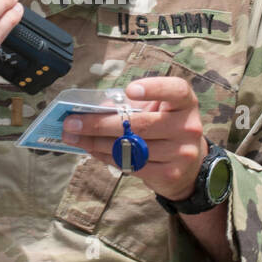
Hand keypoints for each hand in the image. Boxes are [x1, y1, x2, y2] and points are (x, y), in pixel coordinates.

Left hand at [61, 76, 208, 201]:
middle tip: (72, 122)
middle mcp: (188, 126)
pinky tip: (91, 150)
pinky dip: (107, 156)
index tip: (129, 90)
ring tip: (74, 138)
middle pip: (139, 124)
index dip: (153, 88)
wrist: (189, 165)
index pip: (175, 90)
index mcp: (185, 103)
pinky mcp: (169, 173)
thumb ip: (132, 105)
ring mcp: (181, 152)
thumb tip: (93, 110)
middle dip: (99, 123)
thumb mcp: (157, 109)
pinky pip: (131, 164)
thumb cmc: (166, 127)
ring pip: (130, 147)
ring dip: (96, 142)